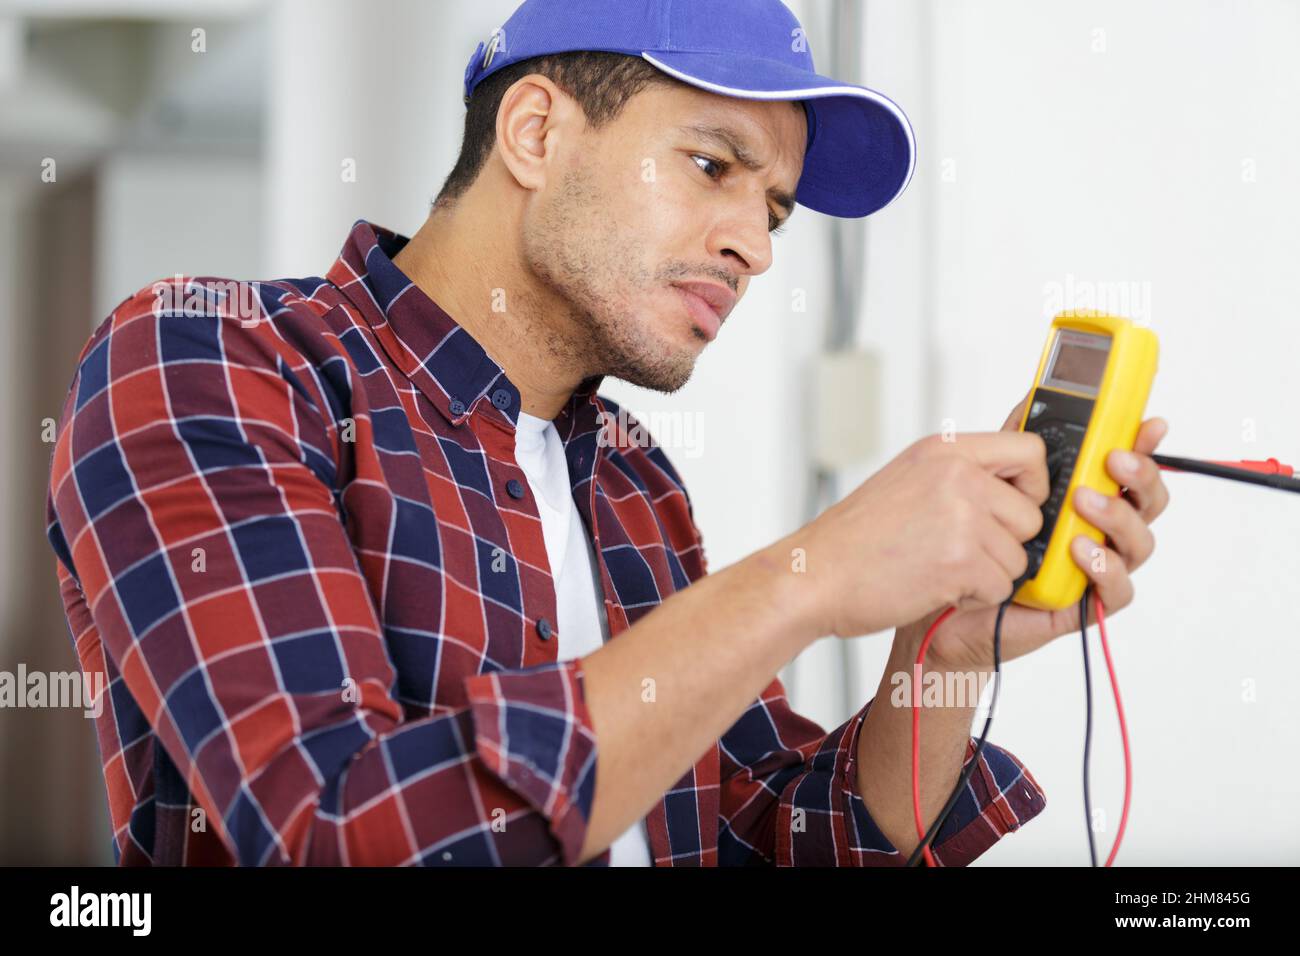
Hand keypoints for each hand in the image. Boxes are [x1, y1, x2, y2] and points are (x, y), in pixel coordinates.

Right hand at [797, 428, 1050, 638]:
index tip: (1017, 505)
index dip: (1033, 485)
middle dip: (1006, 543)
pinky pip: (1001, 587)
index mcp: (944, 450)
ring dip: (987, 574)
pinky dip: (974, 598)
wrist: (814, 575)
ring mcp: (961, 516)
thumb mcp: (908, 480)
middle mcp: (957, 475)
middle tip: (962, 552)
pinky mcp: (961, 560)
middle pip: (1030, 514)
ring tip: (940, 570)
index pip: (1030, 450)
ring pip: (1018, 557)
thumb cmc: (854, 540)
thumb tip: (1011, 484)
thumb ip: (958, 474)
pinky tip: (937, 588)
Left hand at [914, 391, 1170, 671]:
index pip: (1127, 468)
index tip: (1148, 424)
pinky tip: (1081, 550)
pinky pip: (1118, 590)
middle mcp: (1096, 530)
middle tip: (1113, 461)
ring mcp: (1094, 566)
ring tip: (1085, 502)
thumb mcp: (991, 479)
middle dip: (1140, 476)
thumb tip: (1035, 392)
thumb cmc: (967, 542)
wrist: (940, 598)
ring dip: (1119, 517)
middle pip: (1147, 501)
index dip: (1145, 445)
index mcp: (1083, 495)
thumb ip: (1018, 440)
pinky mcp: (1082, 603)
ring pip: (1139, 542)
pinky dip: (1106, 568)